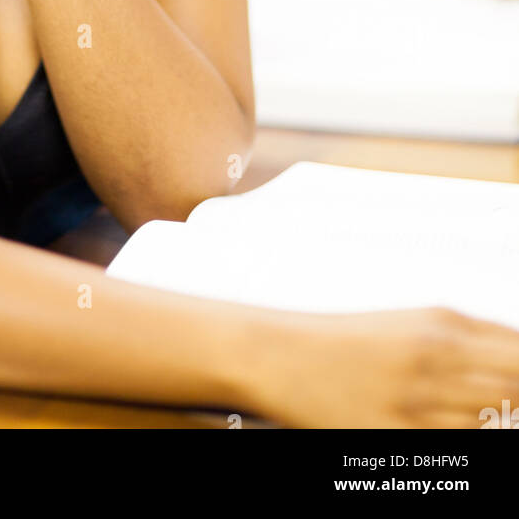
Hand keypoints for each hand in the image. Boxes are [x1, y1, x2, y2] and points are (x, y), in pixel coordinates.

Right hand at [254, 306, 518, 428]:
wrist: (279, 354)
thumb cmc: (346, 341)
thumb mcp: (413, 326)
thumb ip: (470, 342)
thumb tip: (517, 358)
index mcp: (444, 325)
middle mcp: (434, 356)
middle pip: (515, 386)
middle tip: (508, 409)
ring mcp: (414, 398)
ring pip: (492, 423)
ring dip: (496, 424)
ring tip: (471, 419)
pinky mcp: (391, 432)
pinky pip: (450, 449)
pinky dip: (461, 442)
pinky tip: (447, 432)